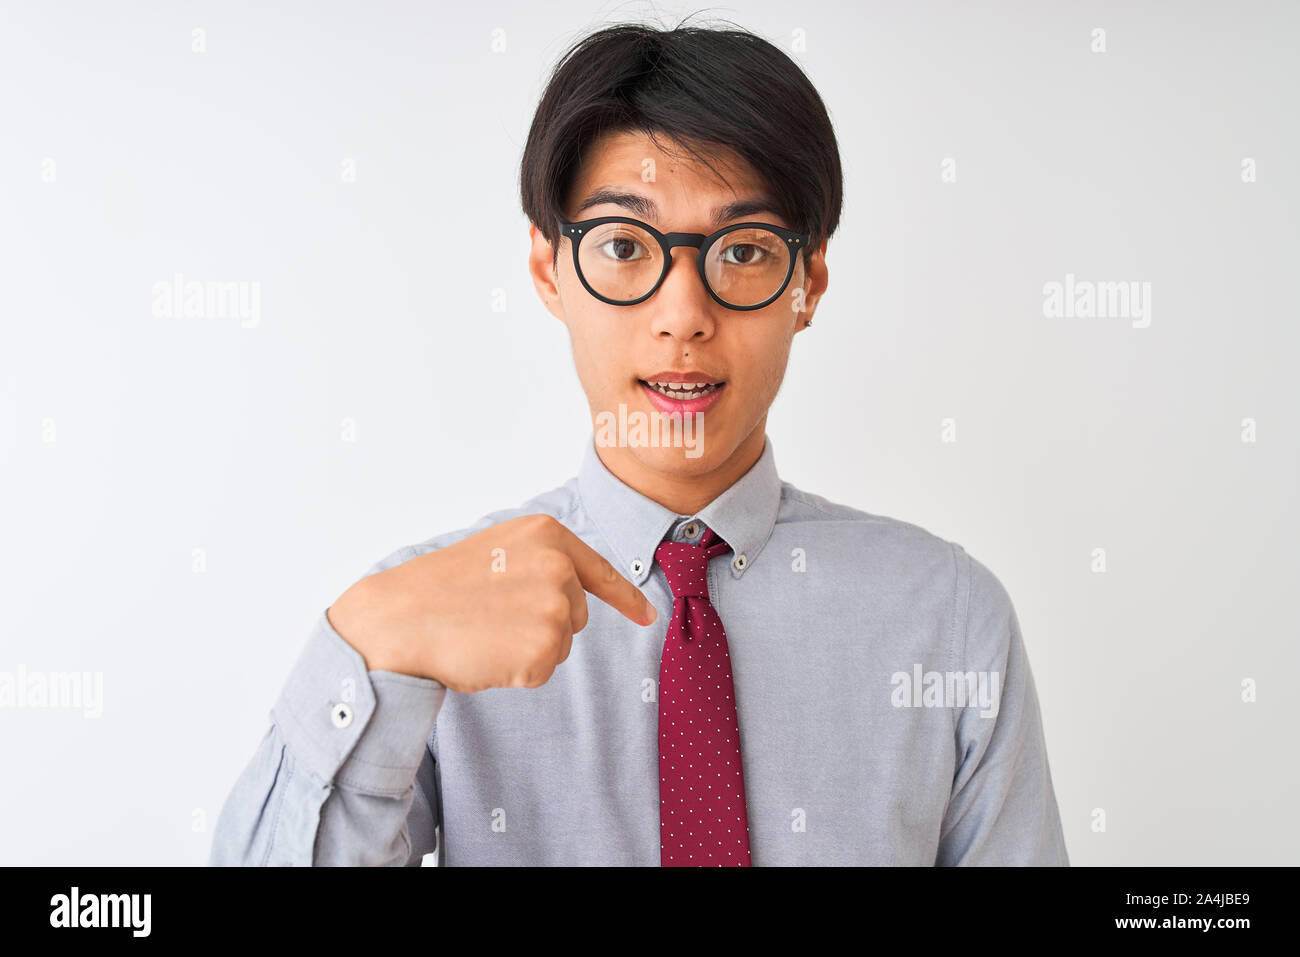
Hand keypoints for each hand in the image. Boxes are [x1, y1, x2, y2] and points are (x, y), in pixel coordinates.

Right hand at [326, 514, 657, 692]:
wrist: (400, 619)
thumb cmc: (441, 588)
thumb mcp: (499, 552)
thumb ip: (542, 563)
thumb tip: (576, 596)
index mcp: (548, 535)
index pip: (599, 570)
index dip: (626, 598)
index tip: (648, 618)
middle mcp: (560, 567)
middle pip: (577, 614)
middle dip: (542, 623)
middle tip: (491, 616)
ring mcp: (554, 608)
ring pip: (560, 644)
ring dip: (528, 647)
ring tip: (485, 631)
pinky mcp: (544, 648)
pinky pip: (543, 670)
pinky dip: (517, 671)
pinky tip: (486, 653)